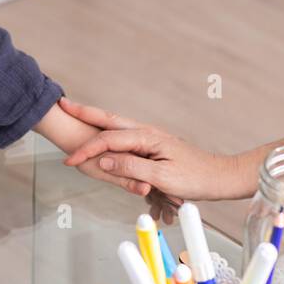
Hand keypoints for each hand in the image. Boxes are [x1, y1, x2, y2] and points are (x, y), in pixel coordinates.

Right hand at [58, 97, 234, 203]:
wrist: (219, 177)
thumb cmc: (195, 178)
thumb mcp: (161, 177)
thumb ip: (130, 167)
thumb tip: (104, 159)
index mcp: (147, 138)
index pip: (108, 141)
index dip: (86, 150)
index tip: (69, 160)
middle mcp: (147, 133)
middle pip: (109, 120)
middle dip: (85, 112)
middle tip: (64, 105)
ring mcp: (150, 138)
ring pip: (117, 127)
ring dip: (96, 120)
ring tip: (77, 112)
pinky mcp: (154, 147)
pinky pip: (126, 139)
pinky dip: (110, 134)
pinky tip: (104, 134)